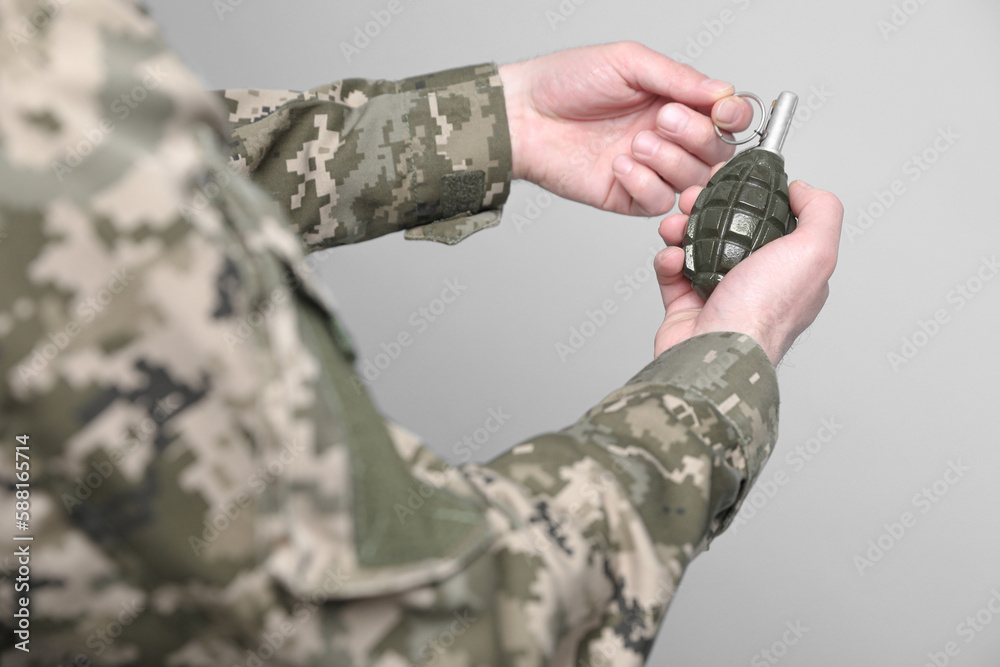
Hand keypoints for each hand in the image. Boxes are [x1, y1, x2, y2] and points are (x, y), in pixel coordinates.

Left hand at [498, 41, 753, 215]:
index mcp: (675, 101)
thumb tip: (724, 91)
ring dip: (670, 160)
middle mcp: (669, 138)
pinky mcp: (628, 197)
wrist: (523, 116)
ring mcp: (650, 170)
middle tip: (662, 120)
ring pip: (693, 180)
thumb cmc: (566, 81)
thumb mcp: (627, 63)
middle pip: (717, 152)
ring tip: (636, 141)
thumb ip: (678, 77)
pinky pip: (658, 202)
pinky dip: (644, 183)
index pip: (726, 116)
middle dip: (696, 137)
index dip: (733, 116)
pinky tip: (618, 164)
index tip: (722, 110)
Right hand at [653, 179, 843, 364]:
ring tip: (676, 224)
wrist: (715, 351)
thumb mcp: (816, 250)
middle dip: (709, 207)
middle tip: (695, 198)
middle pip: (731, 230)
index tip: (734, 180)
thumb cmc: (764, 311)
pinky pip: (672, 273)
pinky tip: (671, 255)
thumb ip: (820, 211)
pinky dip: (667, 259)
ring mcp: (720, 296)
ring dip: (682, 229)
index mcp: (791, 272)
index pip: (775, 221)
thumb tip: (804, 189)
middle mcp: (757, 284)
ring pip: (697, 247)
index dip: (754, 196)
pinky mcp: (686, 308)